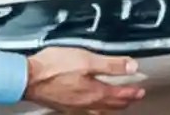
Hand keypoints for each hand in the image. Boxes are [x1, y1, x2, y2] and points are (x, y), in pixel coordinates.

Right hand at [23, 47, 144, 110]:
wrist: (28, 78)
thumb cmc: (54, 67)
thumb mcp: (88, 59)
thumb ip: (111, 65)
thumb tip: (132, 67)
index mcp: (95, 92)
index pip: (120, 95)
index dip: (132, 92)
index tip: (141, 90)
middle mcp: (86, 103)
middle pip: (110, 105)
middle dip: (124, 101)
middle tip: (133, 98)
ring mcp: (74, 106)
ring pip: (98, 111)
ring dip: (110, 107)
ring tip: (116, 104)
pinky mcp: (63, 105)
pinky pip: (85, 111)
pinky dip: (94, 109)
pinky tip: (90, 106)